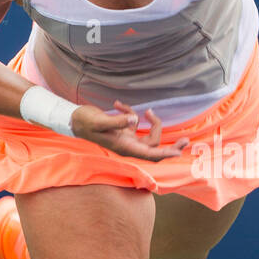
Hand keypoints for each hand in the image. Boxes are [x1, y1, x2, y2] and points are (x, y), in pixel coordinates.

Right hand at [70, 100, 188, 161]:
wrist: (72, 120)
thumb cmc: (84, 122)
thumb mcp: (99, 121)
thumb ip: (117, 122)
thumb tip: (135, 120)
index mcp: (125, 147)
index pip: (150, 155)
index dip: (165, 154)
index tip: (179, 152)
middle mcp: (128, 146)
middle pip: (155, 147)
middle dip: (169, 143)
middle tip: (186, 140)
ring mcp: (126, 139)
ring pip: (148, 134)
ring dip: (150, 120)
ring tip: (144, 109)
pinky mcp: (123, 131)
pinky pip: (135, 123)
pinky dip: (131, 112)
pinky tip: (116, 104)